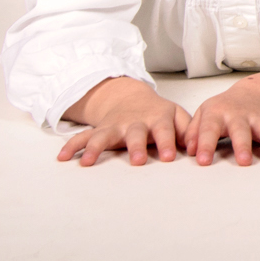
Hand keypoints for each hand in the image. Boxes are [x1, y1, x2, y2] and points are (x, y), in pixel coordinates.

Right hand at [57, 77, 188, 166]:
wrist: (129, 98)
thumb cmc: (158, 114)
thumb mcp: (177, 116)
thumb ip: (188, 131)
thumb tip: (197, 149)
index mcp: (158, 119)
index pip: (165, 130)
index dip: (167, 142)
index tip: (169, 158)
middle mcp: (134, 123)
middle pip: (135, 134)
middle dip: (136, 147)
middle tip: (138, 161)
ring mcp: (114, 126)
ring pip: (103, 137)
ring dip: (95, 149)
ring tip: (87, 163)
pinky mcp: (98, 131)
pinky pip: (82, 138)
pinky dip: (72, 146)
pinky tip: (62, 158)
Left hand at [188, 65, 259, 164]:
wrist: (250, 93)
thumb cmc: (222, 109)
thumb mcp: (202, 114)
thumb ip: (193, 131)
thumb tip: (188, 150)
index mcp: (217, 113)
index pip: (208, 129)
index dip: (205, 145)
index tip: (202, 161)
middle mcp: (239, 116)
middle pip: (241, 130)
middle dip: (243, 145)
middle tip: (244, 161)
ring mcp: (258, 119)